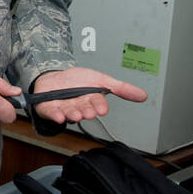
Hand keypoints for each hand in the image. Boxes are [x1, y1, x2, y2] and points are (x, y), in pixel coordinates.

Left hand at [31, 68, 146, 126]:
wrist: (54, 77)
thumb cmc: (77, 80)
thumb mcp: (102, 80)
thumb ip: (122, 88)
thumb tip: (143, 96)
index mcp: (91, 100)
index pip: (98, 103)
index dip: (100, 106)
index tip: (102, 109)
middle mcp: (79, 106)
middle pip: (84, 109)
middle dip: (87, 111)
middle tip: (89, 112)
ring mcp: (64, 108)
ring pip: (70, 113)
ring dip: (73, 114)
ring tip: (75, 114)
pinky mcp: (49, 109)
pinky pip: (52, 113)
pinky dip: (55, 115)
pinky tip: (59, 116)